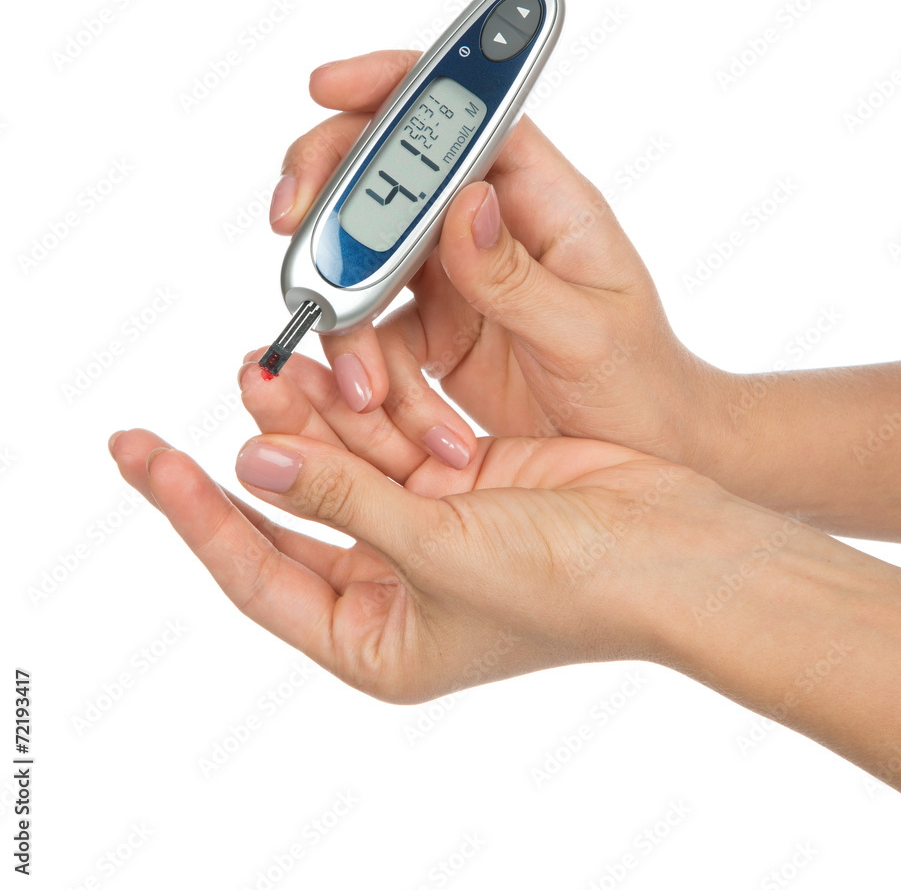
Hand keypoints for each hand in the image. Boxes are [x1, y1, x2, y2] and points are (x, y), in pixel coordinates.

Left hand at [109, 351, 740, 701]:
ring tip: (270, 358)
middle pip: (296, 508)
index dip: (195, 515)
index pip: (257, 571)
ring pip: (344, 461)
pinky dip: (369, 403)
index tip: (146, 458)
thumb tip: (251, 465)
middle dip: (262, 446)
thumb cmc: (569, 586)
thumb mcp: (435, 549)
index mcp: (376, 639)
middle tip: (231, 377)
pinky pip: (394, 435)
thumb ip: (341, 499)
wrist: (674, 550)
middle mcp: (395, 586)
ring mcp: (427, 527)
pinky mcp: (462, 480)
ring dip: (313, 414)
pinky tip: (339, 363)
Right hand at [268, 50, 731, 472]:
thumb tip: (465, 202)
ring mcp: (453, 277)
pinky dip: (364, 369)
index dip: (395, 83)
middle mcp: (487, 226)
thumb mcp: (587, 331)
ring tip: (364, 387)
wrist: (635, 450)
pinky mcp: (431, 331)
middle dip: (330, 192)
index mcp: (542, 200)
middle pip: (389, 176)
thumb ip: (518, 274)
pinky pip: (373, 334)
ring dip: (343, 315)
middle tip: (290, 225)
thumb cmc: (634, 380)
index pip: (466, 115)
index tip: (327, 85)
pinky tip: (380, 408)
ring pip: (364, 260)